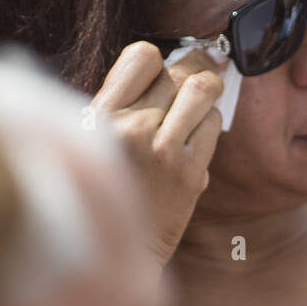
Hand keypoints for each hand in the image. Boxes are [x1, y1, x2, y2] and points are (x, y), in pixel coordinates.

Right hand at [91, 41, 224, 265]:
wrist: (117, 249)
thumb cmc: (107, 187)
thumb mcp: (94, 139)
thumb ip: (121, 102)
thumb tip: (165, 64)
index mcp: (98, 116)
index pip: (142, 56)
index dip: (157, 62)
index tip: (161, 72)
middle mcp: (130, 129)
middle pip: (178, 72)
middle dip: (191, 71)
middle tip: (197, 77)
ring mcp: (162, 150)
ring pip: (203, 91)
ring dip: (206, 93)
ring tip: (201, 101)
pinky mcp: (189, 172)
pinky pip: (213, 124)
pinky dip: (209, 123)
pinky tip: (196, 135)